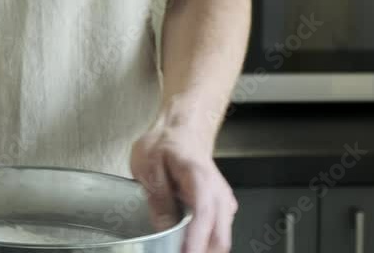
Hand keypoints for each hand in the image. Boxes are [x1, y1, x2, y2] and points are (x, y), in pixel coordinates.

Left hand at [131, 114, 236, 252]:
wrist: (181, 132)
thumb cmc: (165, 144)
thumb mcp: (149, 166)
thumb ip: (158, 198)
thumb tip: (164, 227)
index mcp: (200, 178)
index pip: (203, 216)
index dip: (194, 240)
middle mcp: (218, 193)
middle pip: (219, 237)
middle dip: (200, 251)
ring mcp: (223, 203)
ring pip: (220, 239)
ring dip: (202, 249)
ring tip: (178, 249)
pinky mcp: (221, 210)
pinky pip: (217, 234)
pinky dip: (203, 244)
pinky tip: (185, 245)